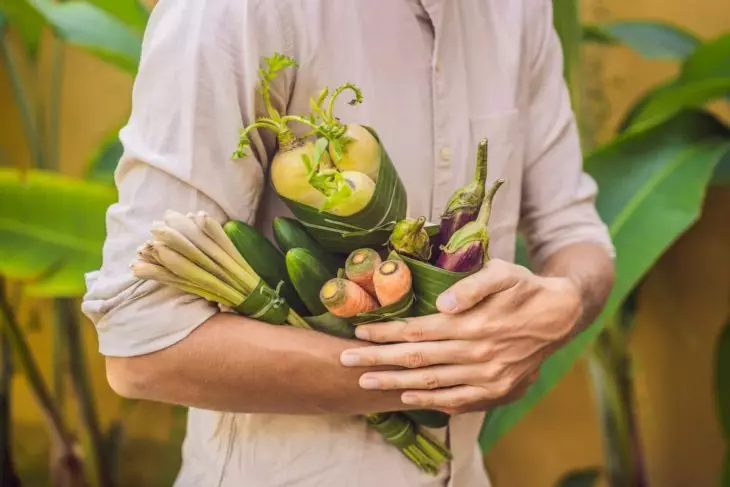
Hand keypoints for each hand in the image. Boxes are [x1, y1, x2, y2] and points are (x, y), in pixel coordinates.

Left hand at [339, 259, 582, 413]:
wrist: (560, 317)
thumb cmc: (524, 288)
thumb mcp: (504, 273)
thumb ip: (473, 285)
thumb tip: (444, 303)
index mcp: (473, 324)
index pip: (418, 330)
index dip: (386, 333)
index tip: (359, 332)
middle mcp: (476, 353)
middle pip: (416, 359)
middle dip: (377, 360)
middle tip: (345, 361)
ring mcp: (486, 377)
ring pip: (431, 383)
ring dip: (394, 383)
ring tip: (365, 382)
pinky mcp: (495, 391)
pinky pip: (457, 401)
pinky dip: (429, 401)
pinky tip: (406, 397)